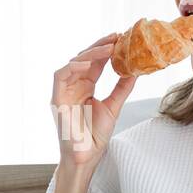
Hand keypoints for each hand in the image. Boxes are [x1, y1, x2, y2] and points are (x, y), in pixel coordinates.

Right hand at [50, 32, 135, 166]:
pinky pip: (60, 76)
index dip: (106, 50)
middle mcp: (73, 86)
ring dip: (90, 54)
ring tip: (108, 48)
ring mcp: (64, 92)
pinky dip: (73, 67)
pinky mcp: (56, 99)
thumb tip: (136, 69)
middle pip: (84, 59)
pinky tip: (88, 64)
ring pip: (73, 63)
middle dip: (100, 46)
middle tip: (116, 36)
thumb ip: (122, 87)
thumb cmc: (95, 136)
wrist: (86, 156)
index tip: (122, 39)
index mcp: (85, 87)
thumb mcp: (114, 106)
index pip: (95, 63)